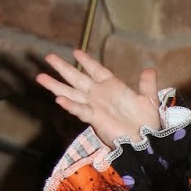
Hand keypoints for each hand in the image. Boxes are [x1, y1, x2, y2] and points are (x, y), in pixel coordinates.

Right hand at [37, 49, 161, 148]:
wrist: (147, 139)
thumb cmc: (147, 122)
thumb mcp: (149, 99)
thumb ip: (147, 84)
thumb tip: (150, 69)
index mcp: (112, 86)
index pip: (96, 70)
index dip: (87, 61)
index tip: (76, 52)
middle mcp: (100, 95)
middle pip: (77, 78)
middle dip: (63, 68)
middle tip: (48, 56)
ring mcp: (95, 106)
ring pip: (71, 93)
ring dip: (56, 85)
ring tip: (40, 77)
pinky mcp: (95, 118)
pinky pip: (80, 110)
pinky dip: (70, 105)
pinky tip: (58, 99)